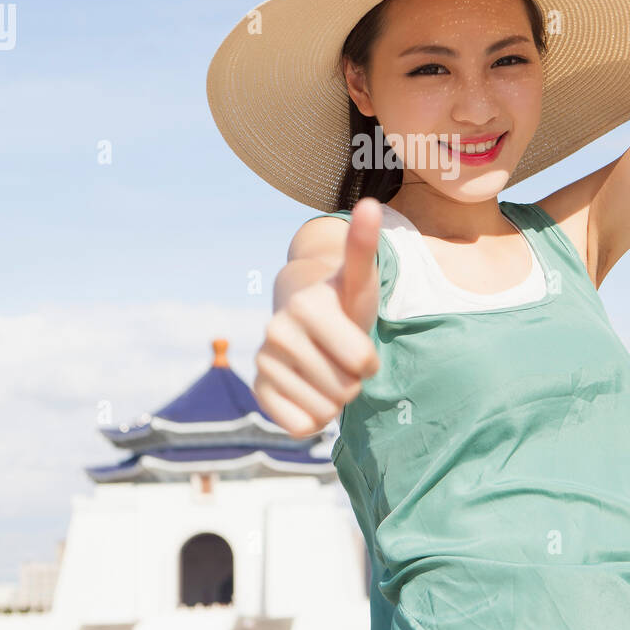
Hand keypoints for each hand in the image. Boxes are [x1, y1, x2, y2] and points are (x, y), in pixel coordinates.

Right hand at [254, 197, 381, 436]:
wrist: (309, 321)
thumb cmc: (344, 301)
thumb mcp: (359, 278)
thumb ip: (364, 246)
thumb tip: (371, 204)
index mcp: (306, 306)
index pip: (362, 362)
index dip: (370, 359)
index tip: (358, 338)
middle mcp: (276, 331)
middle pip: (345, 389)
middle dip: (353, 379)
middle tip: (341, 355)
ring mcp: (263, 361)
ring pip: (326, 410)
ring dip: (336, 398)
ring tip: (328, 367)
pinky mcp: (258, 389)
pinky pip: (301, 425)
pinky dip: (314, 418)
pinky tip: (309, 389)